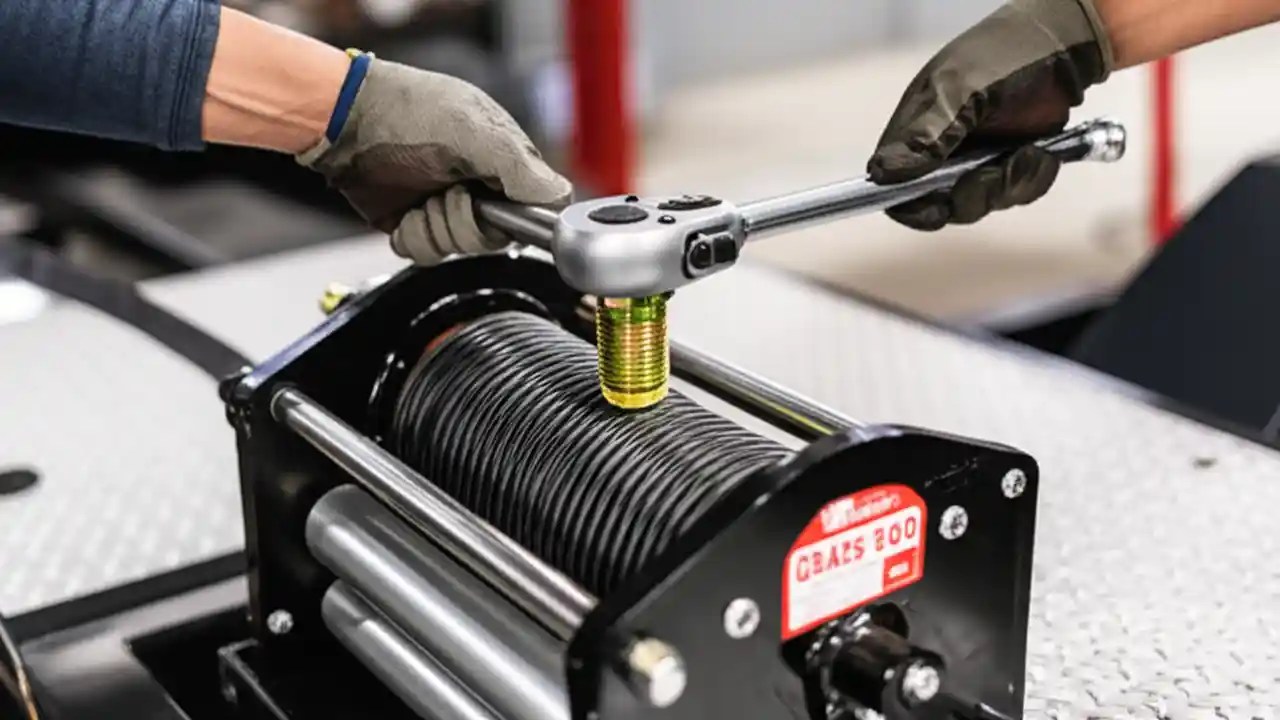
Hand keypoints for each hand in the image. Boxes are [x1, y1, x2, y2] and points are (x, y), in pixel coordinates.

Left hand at [298, 58, 571, 263]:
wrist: (344, 121)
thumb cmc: (407, 112)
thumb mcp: (476, 133)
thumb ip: (522, 168)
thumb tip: (560, 197)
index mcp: (504, 159)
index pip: (536, 208)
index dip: (516, 216)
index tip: (492, 203)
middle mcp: (480, 186)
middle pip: (495, 238)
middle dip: (466, 222)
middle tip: (448, 192)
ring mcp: (446, 207)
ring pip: (459, 249)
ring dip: (435, 228)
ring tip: (421, 198)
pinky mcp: (416, 224)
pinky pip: (426, 254)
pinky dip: (412, 237)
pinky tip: (404, 212)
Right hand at [868, 0, 1112, 230]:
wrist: (1062, 48)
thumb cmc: (1002, 60)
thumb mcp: (958, 90)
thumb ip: (925, 133)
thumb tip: (884, 174)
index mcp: (915, 132)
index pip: (893, 185)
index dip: (910, 204)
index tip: (938, 207)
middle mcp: (939, 153)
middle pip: (939, 205)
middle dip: (972, 194)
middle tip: (997, 169)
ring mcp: (975, 164)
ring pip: (980, 204)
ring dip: (1007, 184)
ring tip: (1027, 151)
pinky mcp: (1008, 169)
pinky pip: (1013, 196)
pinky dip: (1030, 179)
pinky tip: (1039, 151)